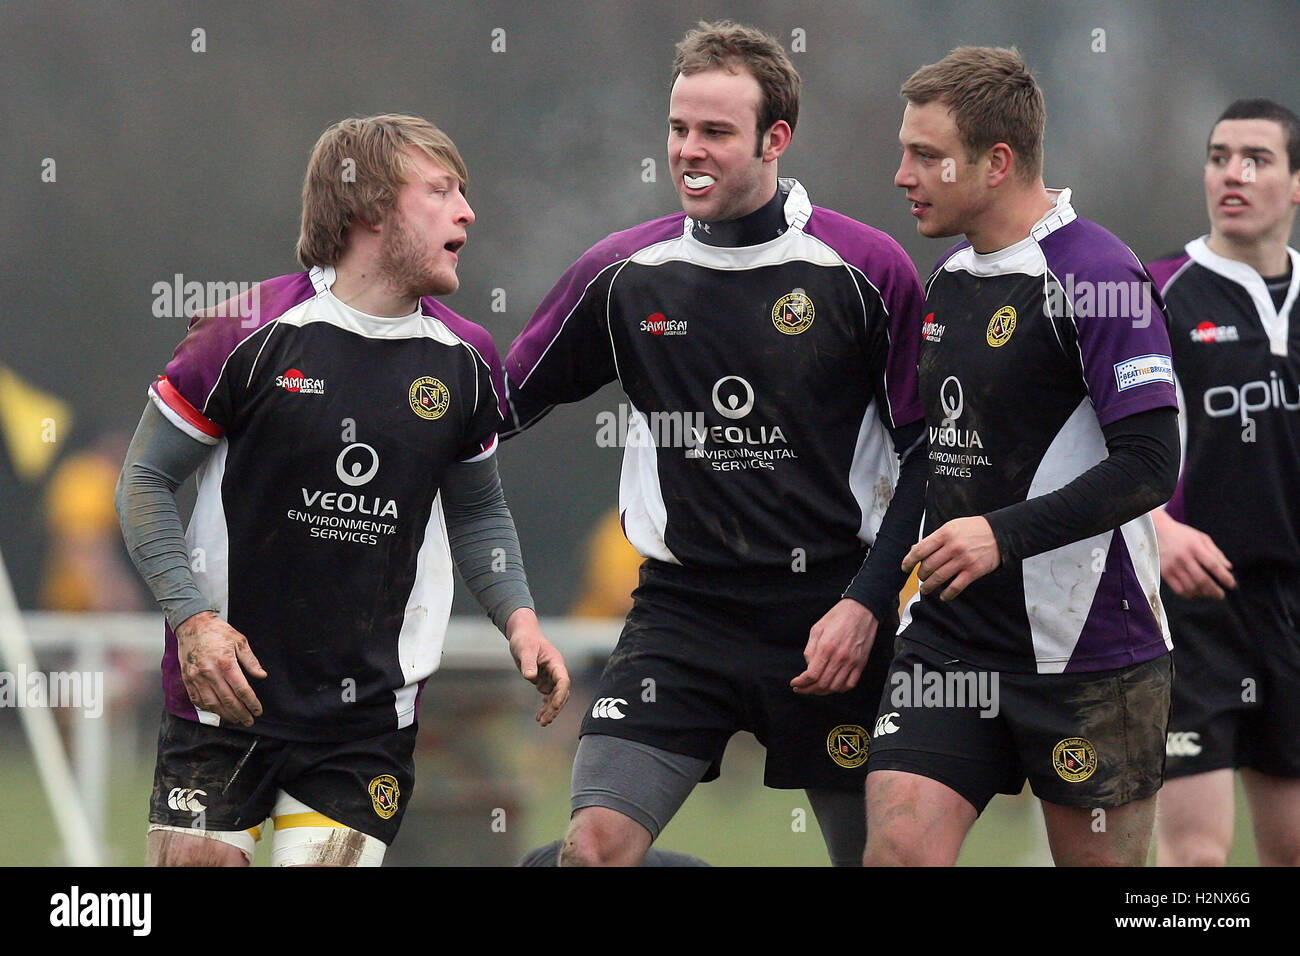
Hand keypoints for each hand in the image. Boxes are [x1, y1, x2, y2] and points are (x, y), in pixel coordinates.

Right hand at [174, 610, 265, 725]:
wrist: (192, 625)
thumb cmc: (217, 632)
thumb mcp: (240, 641)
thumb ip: (251, 661)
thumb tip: (261, 676)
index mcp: (225, 663)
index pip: (241, 689)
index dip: (251, 702)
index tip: (258, 710)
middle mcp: (209, 673)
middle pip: (227, 700)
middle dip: (240, 713)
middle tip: (249, 721)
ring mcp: (196, 677)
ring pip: (212, 703)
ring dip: (225, 714)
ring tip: (235, 719)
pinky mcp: (187, 679)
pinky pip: (197, 699)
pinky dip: (208, 708)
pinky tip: (217, 711)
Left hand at [506, 608, 570, 725]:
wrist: (522, 634)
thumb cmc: (524, 639)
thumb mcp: (524, 649)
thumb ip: (528, 663)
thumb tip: (530, 677)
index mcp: (556, 663)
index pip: (563, 681)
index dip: (561, 695)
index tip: (554, 706)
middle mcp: (556, 671)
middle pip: (561, 693)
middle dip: (555, 707)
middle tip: (544, 721)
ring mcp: (550, 676)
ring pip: (554, 696)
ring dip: (550, 709)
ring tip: (541, 722)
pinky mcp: (543, 679)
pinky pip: (547, 695)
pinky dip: (545, 705)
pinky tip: (539, 716)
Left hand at [791, 598, 878, 694]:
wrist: (861, 610)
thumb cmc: (838, 617)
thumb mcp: (817, 629)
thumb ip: (810, 650)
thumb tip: (808, 667)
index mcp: (826, 647)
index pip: (812, 675)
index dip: (801, 683)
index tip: (795, 684)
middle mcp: (840, 657)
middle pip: (822, 684)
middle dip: (808, 690)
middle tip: (801, 688)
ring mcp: (852, 662)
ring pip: (835, 687)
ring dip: (822, 691)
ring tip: (814, 689)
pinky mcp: (861, 663)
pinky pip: (850, 684)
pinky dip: (839, 689)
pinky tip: (832, 686)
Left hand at [903, 516, 1000, 600]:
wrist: (1000, 533)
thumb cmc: (973, 529)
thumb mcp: (951, 526)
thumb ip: (934, 538)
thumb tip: (915, 550)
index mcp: (945, 534)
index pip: (920, 550)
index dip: (909, 561)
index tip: (905, 568)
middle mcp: (953, 547)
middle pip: (928, 566)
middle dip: (921, 575)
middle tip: (920, 578)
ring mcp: (963, 560)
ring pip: (939, 578)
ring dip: (929, 586)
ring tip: (925, 589)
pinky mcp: (974, 571)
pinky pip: (956, 587)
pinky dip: (947, 594)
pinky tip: (943, 596)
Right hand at [1153, 510, 1234, 598]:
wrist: (1158, 531)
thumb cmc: (1183, 535)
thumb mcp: (1202, 538)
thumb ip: (1216, 553)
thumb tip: (1228, 568)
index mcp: (1195, 547)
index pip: (1213, 565)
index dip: (1224, 577)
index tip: (1231, 584)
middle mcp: (1183, 557)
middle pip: (1202, 580)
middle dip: (1214, 591)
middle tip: (1221, 595)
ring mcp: (1173, 566)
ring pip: (1191, 587)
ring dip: (1202, 594)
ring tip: (1208, 594)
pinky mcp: (1165, 573)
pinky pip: (1179, 589)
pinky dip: (1189, 595)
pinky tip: (1195, 593)